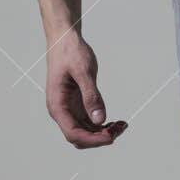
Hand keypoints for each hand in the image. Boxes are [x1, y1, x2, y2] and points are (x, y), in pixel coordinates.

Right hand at [45, 33, 127, 148]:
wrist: (64, 39)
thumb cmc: (70, 52)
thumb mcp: (83, 72)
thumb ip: (91, 96)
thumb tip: (99, 120)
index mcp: (57, 105)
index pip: (73, 134)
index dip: (92, 140)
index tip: (111, 137)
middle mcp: (61, 111)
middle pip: (80, 137)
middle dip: (100, 138)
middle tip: (121, 128)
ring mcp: (69, 109)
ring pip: (86, 131)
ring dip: (103, 132)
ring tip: (122, 125)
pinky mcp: (77, 104)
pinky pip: (89, 122)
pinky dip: (103, 125)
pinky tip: (116, 122)